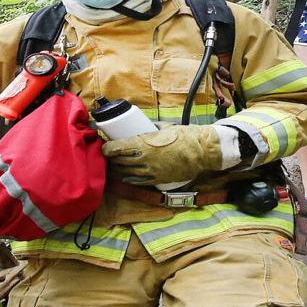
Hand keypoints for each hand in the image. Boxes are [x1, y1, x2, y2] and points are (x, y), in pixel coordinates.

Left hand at [102, 126, 222, 186]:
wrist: (201, 151)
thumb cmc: (184, 136)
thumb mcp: (164, 127)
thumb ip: (152, 129)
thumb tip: (144, 126)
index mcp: (144, 143)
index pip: (117, 148)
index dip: (107, 149)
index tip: (105, 147)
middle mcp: (145, 158)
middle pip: (120, 160)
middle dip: (112, 158)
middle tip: (110, 155)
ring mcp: (151, 170)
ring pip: (127, 172)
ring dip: (119, 169)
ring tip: (116, 165)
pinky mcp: (158, 179)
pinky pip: (139, 181)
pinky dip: (129, 179)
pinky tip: (125, 176)